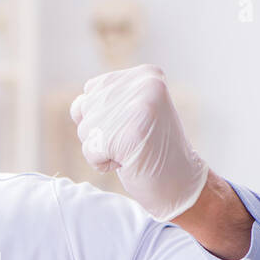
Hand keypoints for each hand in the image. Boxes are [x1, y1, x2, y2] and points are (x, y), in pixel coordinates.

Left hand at [69, 64, 209, 220]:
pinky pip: (89, 150)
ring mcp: (136, 109)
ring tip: (132, 151)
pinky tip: (128, 162)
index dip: (104, 117)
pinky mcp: (127, 135)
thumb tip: (78, 107)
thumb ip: (104, 98)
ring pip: (85, 129)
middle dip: (101, 133)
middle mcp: (142, 84)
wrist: (181, 185)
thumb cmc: (153, 151)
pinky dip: (102, 163)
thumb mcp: (131, 112)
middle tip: (134, 143)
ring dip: (102, 149)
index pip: (92, 90)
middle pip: (86, 109)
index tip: (134, 128)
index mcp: (146, 75)